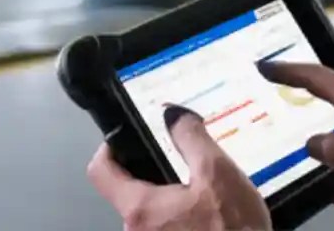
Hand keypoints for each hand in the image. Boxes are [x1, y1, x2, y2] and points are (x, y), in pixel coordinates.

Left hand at [87, 105, 270, 230]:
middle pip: (128, 193)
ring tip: (204, 194)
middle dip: (152, 174)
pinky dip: (180, 219)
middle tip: (183, 164)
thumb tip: (172, 114)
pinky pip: (163, 229)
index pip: (99, 171)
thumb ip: (190, 138)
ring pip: (149, 214)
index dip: (110, 148)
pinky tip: (208, 217)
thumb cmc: (233, 229)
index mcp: (140, 209)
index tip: (127, 139)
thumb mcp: (218, 172)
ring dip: (170, 199)